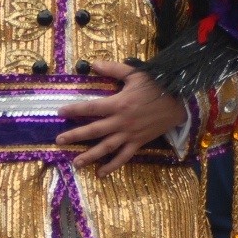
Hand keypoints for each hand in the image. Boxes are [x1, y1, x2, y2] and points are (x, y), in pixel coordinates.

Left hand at [57, 61, 183, 173]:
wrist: (179, 101)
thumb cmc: (156, 85)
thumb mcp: (134, 73)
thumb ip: (112, 69)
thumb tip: (92, 64)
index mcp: (118, 104)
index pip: (91, 108)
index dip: (74, 110)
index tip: (60, 112)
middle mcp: (121, 122)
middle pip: (94, 130)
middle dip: (75, 136)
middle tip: (59, 140)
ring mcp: (129, 134)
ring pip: (106, 147)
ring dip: (90, 156)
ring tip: (76, 163)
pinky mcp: (138, 143)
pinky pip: (124, 157)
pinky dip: (112, 166)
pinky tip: (101, 173)